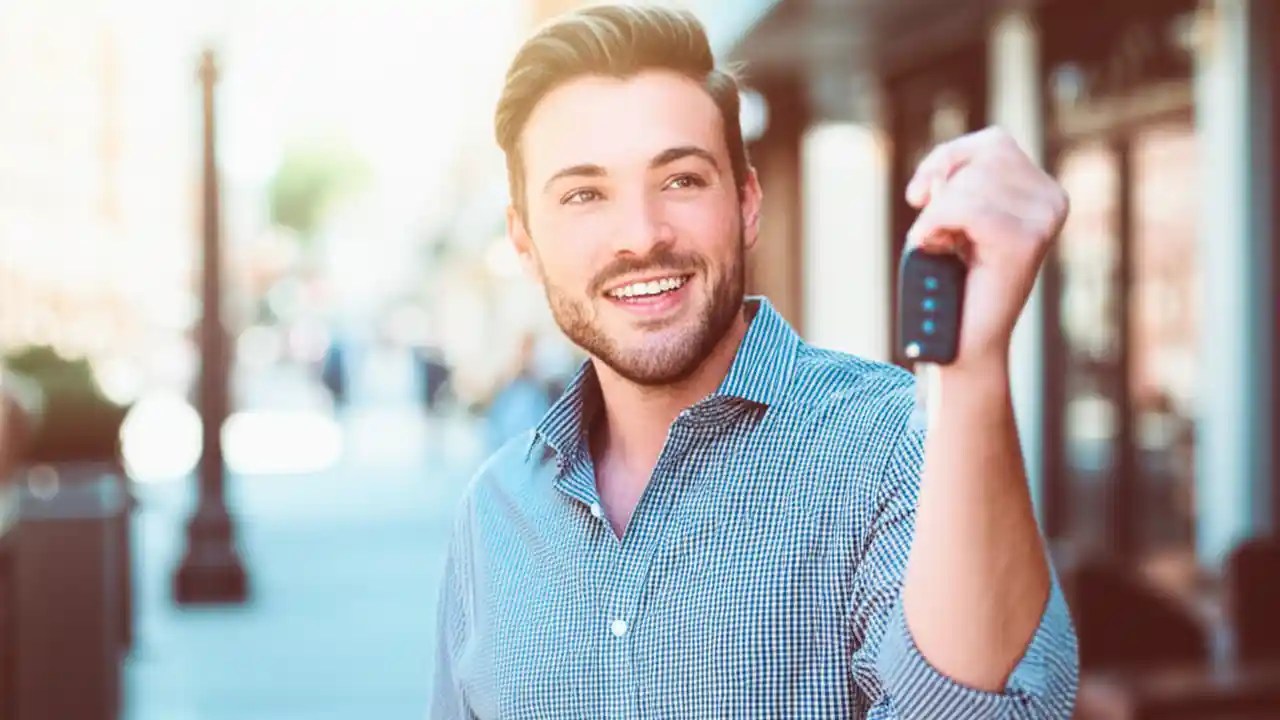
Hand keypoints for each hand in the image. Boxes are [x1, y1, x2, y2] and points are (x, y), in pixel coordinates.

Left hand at [905, 126, 1067, 370]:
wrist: (963, 341)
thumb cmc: (954, 281)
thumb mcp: (954, 216)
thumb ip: (957, 180)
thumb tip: (937, 179)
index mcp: (1042, 191)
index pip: (993, 142)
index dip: (947, 159)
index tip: (919, 194)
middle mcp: (1051, 202)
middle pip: (981, 158)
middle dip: (941, 193)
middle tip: (940, 236)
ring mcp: (1042, 221)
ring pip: (969, 183)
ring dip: (937, 215)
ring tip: (944, 247)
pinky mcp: (1023, 242)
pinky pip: (963, 208)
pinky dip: (935, 225)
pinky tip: (935, 248)